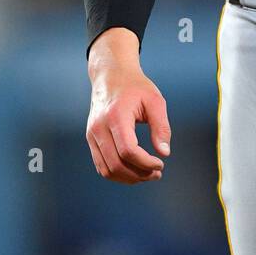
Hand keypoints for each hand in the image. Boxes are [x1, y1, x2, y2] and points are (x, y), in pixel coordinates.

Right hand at [86, 28, 170, 183]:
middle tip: (157, 173)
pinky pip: (101, 166)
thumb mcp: (155, 101)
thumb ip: (161, 127)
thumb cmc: (136, 87)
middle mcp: (99, 127)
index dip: (145, 163)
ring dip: (128, 178)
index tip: (161, 164)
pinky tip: (134, 170)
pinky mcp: (91, 139)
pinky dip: (118, 173)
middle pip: (116, 164)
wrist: (111, 76)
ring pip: (107, 170)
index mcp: (116, 116)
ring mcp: (92, 135)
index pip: (128, 150)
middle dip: (139, 174)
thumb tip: (164, 153)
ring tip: (147, 174)